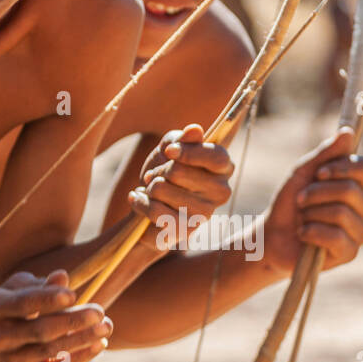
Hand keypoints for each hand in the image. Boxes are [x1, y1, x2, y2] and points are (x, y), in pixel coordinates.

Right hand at [0, 270, 111, 361]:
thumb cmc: (3, 310)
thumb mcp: (12, 291)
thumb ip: (38, 284)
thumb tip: (63, 277)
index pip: (23, 303)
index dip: (48, 299)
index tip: (73, 294)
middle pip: (41, 329)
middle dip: (73, 321)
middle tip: (100, 312)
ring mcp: (10, 360)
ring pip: (51, 351)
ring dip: (82, 339)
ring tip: (106, 327)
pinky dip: (79, 358)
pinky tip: (98, 346)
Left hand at [131, 124, 233, 250]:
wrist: (149, 203)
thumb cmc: (165, 170)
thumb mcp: (171, 147)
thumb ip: (182, 138)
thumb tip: (195, 130)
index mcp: (223, 167)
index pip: (216, 156)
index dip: (188, 152)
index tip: (169, 151)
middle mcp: (221, 192)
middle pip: (177, 171)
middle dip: (158, 170)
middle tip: (155, 174)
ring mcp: (204, 214)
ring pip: (160, 189)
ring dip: (148, 186)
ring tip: (150, 189)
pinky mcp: (185, 231)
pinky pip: (154, 211)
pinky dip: (139, 202)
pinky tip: (139, 199)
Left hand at [261, 126, 362, 272]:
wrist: (272, 235)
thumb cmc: (289, 202)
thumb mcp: (302, 173)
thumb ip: (325, 154)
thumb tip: (347, 131)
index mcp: (357, 186)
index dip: (341, 167)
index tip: (319, 173)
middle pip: (351, 190)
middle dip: (316, 192)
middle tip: (300, 200)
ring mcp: (360, 232)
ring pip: (343, 213)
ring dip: (311, 213)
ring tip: (302, 218)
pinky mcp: (350, 253)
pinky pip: (337, 237)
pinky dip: (312, 232)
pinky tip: (304, 234)